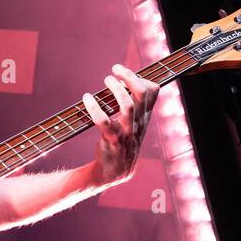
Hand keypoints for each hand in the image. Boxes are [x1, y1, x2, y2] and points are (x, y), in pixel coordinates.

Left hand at [82, 63, 159, 185]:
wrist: (115, 170)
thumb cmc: (122, 141)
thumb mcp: (133, 123)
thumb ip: (133, 104)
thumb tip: (124, 80)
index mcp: (144, 116)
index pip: (153, 92)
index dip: (141, 77)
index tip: (123, 72)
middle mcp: (138, 122)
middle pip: (142, 94)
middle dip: (130, 77)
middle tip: (115, 70)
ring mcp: (127, 132)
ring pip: (127, 106)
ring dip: (116, 90)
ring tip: (106, 80)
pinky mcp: (113, 141)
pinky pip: (104, 122)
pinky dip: (95, 108)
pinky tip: (87, 98)